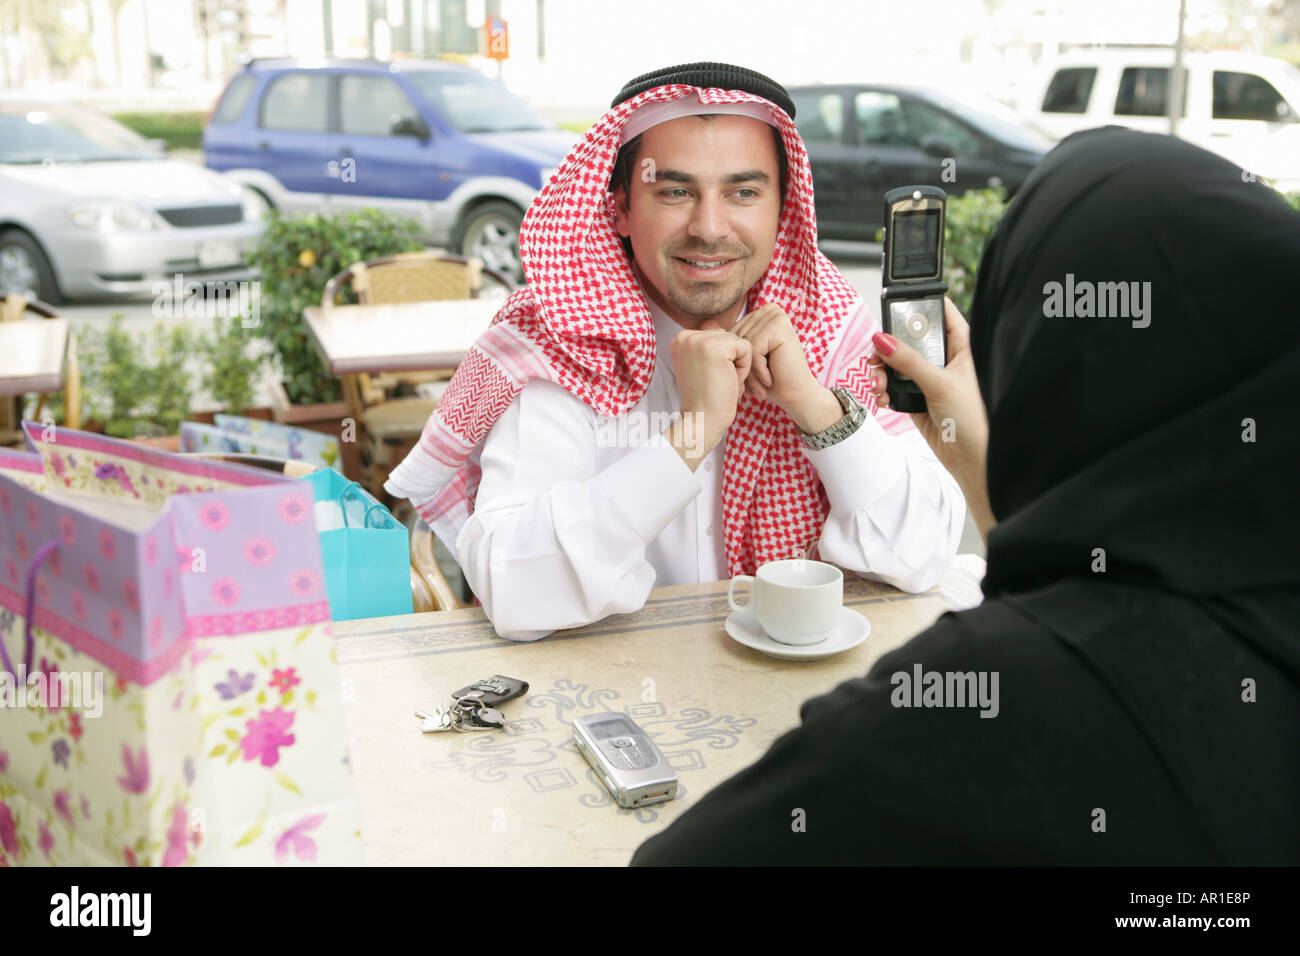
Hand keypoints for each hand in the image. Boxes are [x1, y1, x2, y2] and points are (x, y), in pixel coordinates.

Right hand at [668, 328, 752, 467]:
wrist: (702, 420)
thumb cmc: (706, 399)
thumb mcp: (701, 366)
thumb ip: (706, 344)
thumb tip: (713, 321)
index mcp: (681, 339)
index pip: (717, 336)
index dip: (723, 360)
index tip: (711, 379)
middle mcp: (685, 335)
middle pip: (728, 336)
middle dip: (731, 362)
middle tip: (717, 383)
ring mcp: (699, 340)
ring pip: (738, 342)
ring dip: (738, 366)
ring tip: (723, 383)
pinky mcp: (716, 347)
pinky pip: (746, 348)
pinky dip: (744, 368)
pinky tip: (730, 382)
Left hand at [715, 303, 841, 433]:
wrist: (794, 396)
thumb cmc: (767, 379)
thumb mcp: (742, 358)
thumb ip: (727, 339)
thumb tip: (705, 323)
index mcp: (760, 313)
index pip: (731, 336)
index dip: (735, 361)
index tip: (744, 381)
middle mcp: (768, 309)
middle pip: (737, 339)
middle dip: (742, 368)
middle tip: (752, 389)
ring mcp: (775, 315)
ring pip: (743, 346)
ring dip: (750, 372)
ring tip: (760, 387)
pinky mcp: (779, 326)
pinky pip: (753, 349)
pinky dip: (759, 370)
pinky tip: (770, 380)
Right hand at [868, 297, 994, 538]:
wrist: (972, 459)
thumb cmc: (974, 420)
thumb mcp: (939, 384)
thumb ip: (909, 361)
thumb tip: (882, 340)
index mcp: (962, 346)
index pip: (940, 313)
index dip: (919, 307)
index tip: (895, 308)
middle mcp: (945, 358)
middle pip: (911, 337)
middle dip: (890, 345)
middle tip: (877, 354)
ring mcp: (929, 378)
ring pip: (898, 363)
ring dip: (882, 371)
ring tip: (878, 383)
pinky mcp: (917, 397)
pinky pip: (893, 386)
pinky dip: (883, 390)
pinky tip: (882, 397)